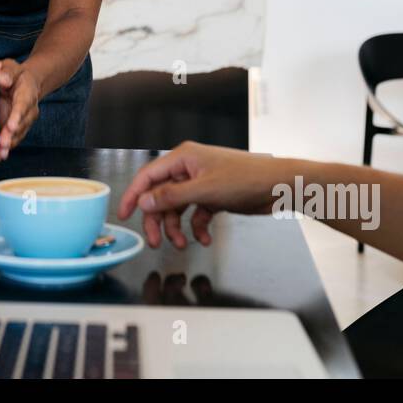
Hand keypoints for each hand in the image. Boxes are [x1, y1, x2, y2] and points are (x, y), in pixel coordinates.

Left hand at [0, 60, 40, 159]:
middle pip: (22, 123)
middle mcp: (30, 106)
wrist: (24, 81)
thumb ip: (6, 72)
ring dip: (10, 144)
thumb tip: (2, 78)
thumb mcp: (9, 67)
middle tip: (2, 145)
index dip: (16, 116)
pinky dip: (7, 146)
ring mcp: (27, 118)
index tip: (9, 126)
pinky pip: (15, 137)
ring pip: (19, 133)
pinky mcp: (21, 126)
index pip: (22, 104)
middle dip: (12, 135)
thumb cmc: (14, 73)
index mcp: (27, 91)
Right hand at [117, 141, 286, 249]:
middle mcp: (189, 169)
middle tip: (156, 241)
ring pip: (177, 208)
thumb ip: (171, 196)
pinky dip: (197, 227)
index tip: (123, 214)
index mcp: (183, 158)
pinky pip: (195, 214)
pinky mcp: (213, 196)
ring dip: (177, 227)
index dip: (133, 195)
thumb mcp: (204, 190)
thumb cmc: (247, 178)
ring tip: (183, 244)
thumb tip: (144, 201)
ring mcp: (201, 183)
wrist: (279, 185)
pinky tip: (204, 237)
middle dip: (157, 220)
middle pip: (161, 196)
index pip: (148, 176)